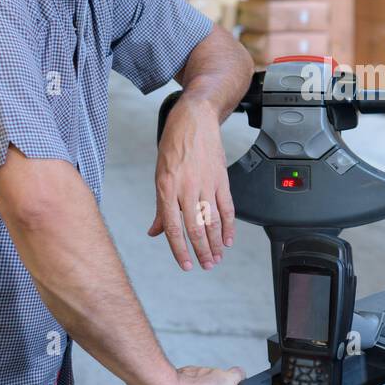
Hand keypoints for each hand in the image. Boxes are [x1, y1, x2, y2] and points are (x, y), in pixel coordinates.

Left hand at [148, 96, 235, 269]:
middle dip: (201, 251)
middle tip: (206, 265)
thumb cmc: (174, 145)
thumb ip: (160, 207)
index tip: (185, 264)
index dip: (179, 249)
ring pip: (212, 221)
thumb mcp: (159, 174)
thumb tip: (155, 231)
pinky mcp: (221, 178)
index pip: (173, 227)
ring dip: (216, 243)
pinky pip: (227, 207)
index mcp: (166, 188)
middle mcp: (186, 187)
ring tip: (217, 257)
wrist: (194, 119)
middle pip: (195, 228)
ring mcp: (205, 183)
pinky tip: (229, 238)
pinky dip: (229, 225)